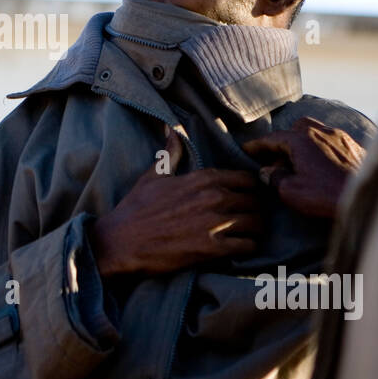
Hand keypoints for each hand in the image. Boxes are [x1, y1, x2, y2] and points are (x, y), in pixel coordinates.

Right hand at [89, 128, 267, 276]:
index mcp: (203, 178)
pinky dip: (248, 248)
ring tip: (248, 234)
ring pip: (257, 223)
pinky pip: (248, 246)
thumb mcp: (154, 175)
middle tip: (251, 217)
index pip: (247, 178)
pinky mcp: (212, 249)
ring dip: (255, 229)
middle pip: (256, 200)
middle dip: (256, 209)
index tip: (247, 196)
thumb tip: (170, 128)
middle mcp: (214, 197)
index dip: (250, 188)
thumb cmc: (137, 208)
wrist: (120, 241)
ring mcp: (215, 223)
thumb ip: (171, 152)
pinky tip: (239, 248)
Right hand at [242, 117, 365, 220]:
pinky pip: (335, 141)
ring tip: (301, 159)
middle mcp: (322, 133)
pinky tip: (324, 163)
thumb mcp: (291, 191)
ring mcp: (342, 138)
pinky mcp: (356, 148)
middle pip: (297, 127)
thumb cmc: (326, 195)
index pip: (273, 138)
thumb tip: (268, 172)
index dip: (258, 145)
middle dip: (285, 138)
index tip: (247, 149)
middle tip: (277, 156)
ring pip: (317, 131)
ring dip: (305, 141)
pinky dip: (324, 148)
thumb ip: (275, 178)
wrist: (366, 198)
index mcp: (301, 140)